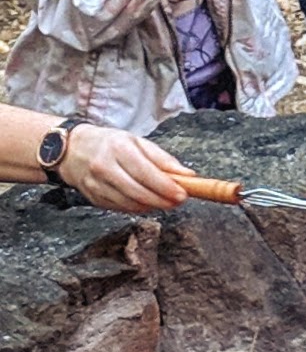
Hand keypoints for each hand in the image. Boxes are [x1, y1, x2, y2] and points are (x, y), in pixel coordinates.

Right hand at [59, 125, 189, 213]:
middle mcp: (104, 166)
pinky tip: (146, 203)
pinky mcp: (93, 198)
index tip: (183, 194)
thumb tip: (188, 175)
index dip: (167, 187)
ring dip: (152, 206)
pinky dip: (138, 208)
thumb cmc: (109, 144)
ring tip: (165, 202)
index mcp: (118, 148)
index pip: (146, 173)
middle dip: (163, 200)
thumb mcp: (137, 142)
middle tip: (178, 201)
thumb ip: (163, 159)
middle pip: (139, 192)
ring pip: (130, 203)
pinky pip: (121, 208)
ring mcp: (96, 184)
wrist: (71, 149)